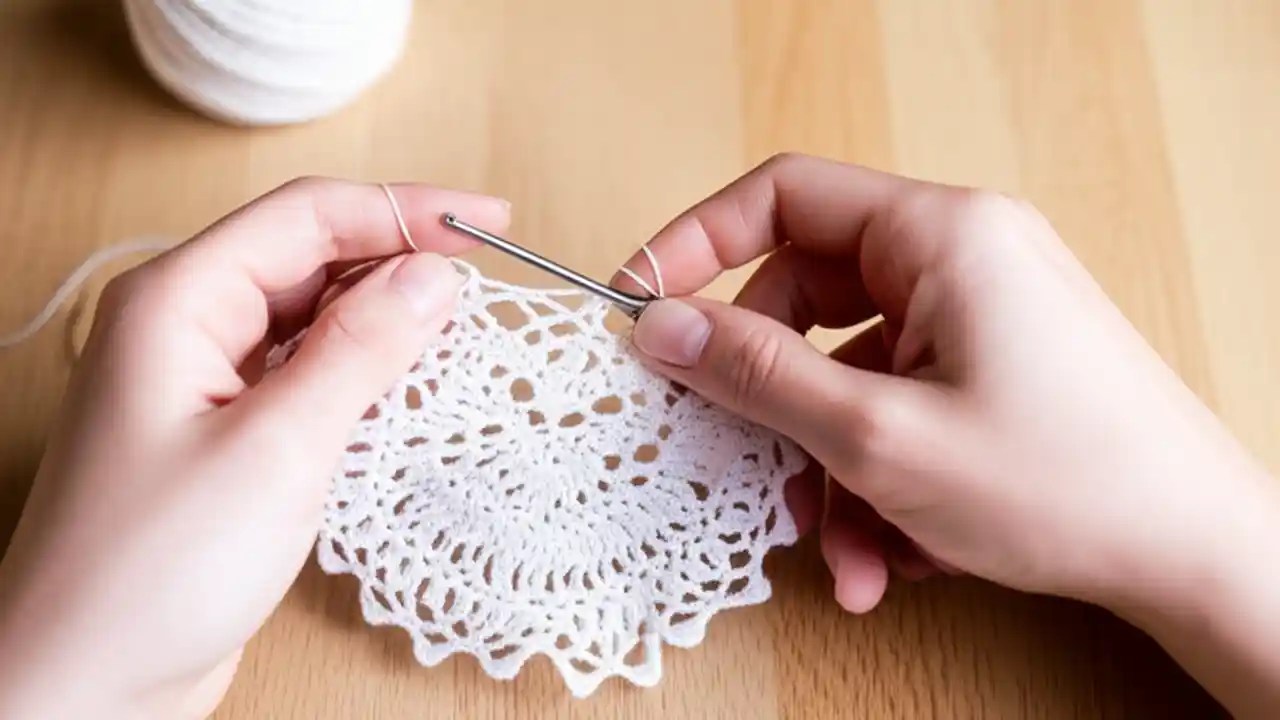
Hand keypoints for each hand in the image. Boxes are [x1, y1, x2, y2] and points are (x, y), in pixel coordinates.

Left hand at [0, 178, 507, 717]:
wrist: (87, 685)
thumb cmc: (151, 572)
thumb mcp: (278, 447)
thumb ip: (361, 351)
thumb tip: (432, 276)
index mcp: (179, 302)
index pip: (308, 217)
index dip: (403, 210)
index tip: (486, 223)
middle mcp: (189, 328)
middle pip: (313, 260)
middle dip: (399, 265)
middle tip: (484, 294)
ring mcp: (208, 384)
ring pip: (316, 320)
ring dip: (387, 325)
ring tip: (458, 345)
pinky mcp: (231, 435)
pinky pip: (309, 377)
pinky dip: (365, 378)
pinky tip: (407, 396)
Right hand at [616, 154, 1279, 714]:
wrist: (1198, 556)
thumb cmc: (1064, 483)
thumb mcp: (877, 435)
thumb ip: (756, 374)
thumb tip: (662, 327)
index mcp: (940, 235)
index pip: (783, 196)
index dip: (695, 244)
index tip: (639, 305)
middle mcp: (959, 258)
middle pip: (807, 300)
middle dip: (772, 402)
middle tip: (741, 462)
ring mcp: (976, 317)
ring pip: (847, 373)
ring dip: (826, 467)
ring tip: (846, 554)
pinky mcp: (987, 371)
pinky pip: (894, 407)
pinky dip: (875, 478)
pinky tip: (892, 558)